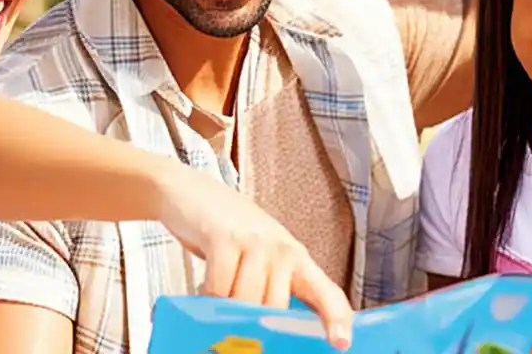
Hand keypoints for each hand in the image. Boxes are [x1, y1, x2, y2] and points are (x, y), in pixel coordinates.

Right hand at [153, 164, 353, 349]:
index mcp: (296, 260)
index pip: (327, 292)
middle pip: (277, 307)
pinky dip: (209, 296)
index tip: (341, 343)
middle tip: (237, 328)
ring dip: (227, 309)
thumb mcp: (260, 261)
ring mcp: (256, 241)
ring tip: (217, 299)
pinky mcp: (225, 237)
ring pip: (248, 300)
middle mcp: (282, 249)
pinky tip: (204, 289)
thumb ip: (271, 291)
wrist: (190, 192)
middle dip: (256, 325)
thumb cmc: (228, 234)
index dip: (337, 318)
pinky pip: (220, 287)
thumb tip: (271, 336)